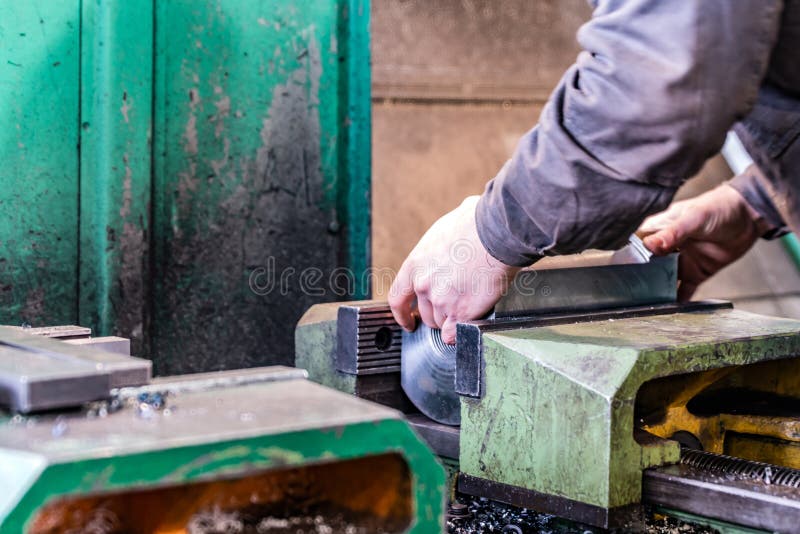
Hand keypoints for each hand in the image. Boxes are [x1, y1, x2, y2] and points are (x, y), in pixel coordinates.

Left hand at [389, 196, 519, 343]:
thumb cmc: (474, 224)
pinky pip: (454, 334)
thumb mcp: (443, 231)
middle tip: (456, 305)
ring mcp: (442, 301)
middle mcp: (424, 285)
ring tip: (471, 305)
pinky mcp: (462, 312)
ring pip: (443, 323)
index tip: (409, 321)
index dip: (402, 314)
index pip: (398, 298)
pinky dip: (460, 334)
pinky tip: (468, 327)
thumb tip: (450, 237)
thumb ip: (438, 247)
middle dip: (439, 313)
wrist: (495, 233)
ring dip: (454, 320)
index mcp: (415, 265)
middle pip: (426, 314)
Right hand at [639, 184, 764, 300]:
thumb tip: (651, 245)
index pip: (638, 246)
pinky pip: (684, 290)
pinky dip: (678, 300)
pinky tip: (671, 310)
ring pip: (663, 280)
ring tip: (648, 305)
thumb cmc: (718, 207)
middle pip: (648, 267)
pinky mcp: (696, 273)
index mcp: (659, 229)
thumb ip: (672, 233)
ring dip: (657, 292)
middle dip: (641, 280)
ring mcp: (681, 261)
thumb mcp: (694, 217)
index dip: (630, 259)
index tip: (624, 273)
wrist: (749, 217)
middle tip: (634, 295)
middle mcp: (666, 247)